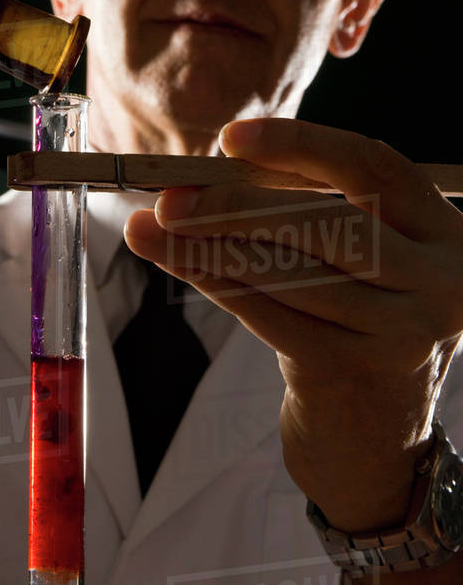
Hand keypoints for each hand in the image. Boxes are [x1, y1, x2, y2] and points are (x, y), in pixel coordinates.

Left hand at [125, 117, 462, 533]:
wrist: (377, 447)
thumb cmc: (355, 332)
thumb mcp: (359, 268)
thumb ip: (307, 216)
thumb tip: (205, 175)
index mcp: (445, 235)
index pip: (374, 168)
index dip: (301, 144)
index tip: (231, 137)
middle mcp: (440, 280)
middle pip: (327, 221)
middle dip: (234, 205)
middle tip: (169, 197)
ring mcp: (401, 330)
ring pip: (287, 270)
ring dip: (208, 246)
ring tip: (151, 228)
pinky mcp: (352, 371)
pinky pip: (266, 313)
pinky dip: (214, 283)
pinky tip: (177, 263)